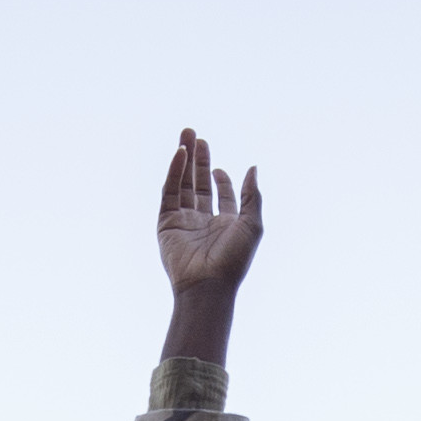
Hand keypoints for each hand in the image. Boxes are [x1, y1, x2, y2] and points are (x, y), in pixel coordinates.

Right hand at [156, 129, 262, 364]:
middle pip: (199, 184)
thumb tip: (253, 168)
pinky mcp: (166, 223)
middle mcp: (203, 222)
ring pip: (182, 184)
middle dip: (199, 160)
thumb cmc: (234, 259)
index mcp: (225, 225)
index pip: (222, 196)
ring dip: (184, 159)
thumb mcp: (252, 224)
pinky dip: (174, 172)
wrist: (207, 284)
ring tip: (186, 135)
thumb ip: (252, 195)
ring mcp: (183, 222)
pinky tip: (180, 154)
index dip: (221, 180)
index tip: (219, 168)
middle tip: (195, 135)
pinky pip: (169, 192)